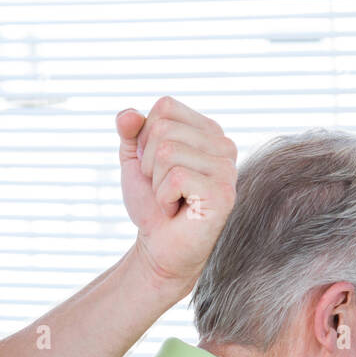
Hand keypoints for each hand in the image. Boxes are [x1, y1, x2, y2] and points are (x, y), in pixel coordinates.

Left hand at [117, 96, 236, 294]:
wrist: (159, 249)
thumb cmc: (152, 206)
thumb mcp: (135, 161)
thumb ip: (131, 132)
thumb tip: (127, 114)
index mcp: (208, 131)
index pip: (165, 107)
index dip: (146, 138)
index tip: (157, 168)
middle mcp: (224, 145)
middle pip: (163, 128)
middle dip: (149, 163)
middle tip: (164, 189)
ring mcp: (227, 170)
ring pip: (167, 151)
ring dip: (157, 183)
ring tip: (172, 201)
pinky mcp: (224, 194)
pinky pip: (176, 176)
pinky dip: (164, 198)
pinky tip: (178, 211)